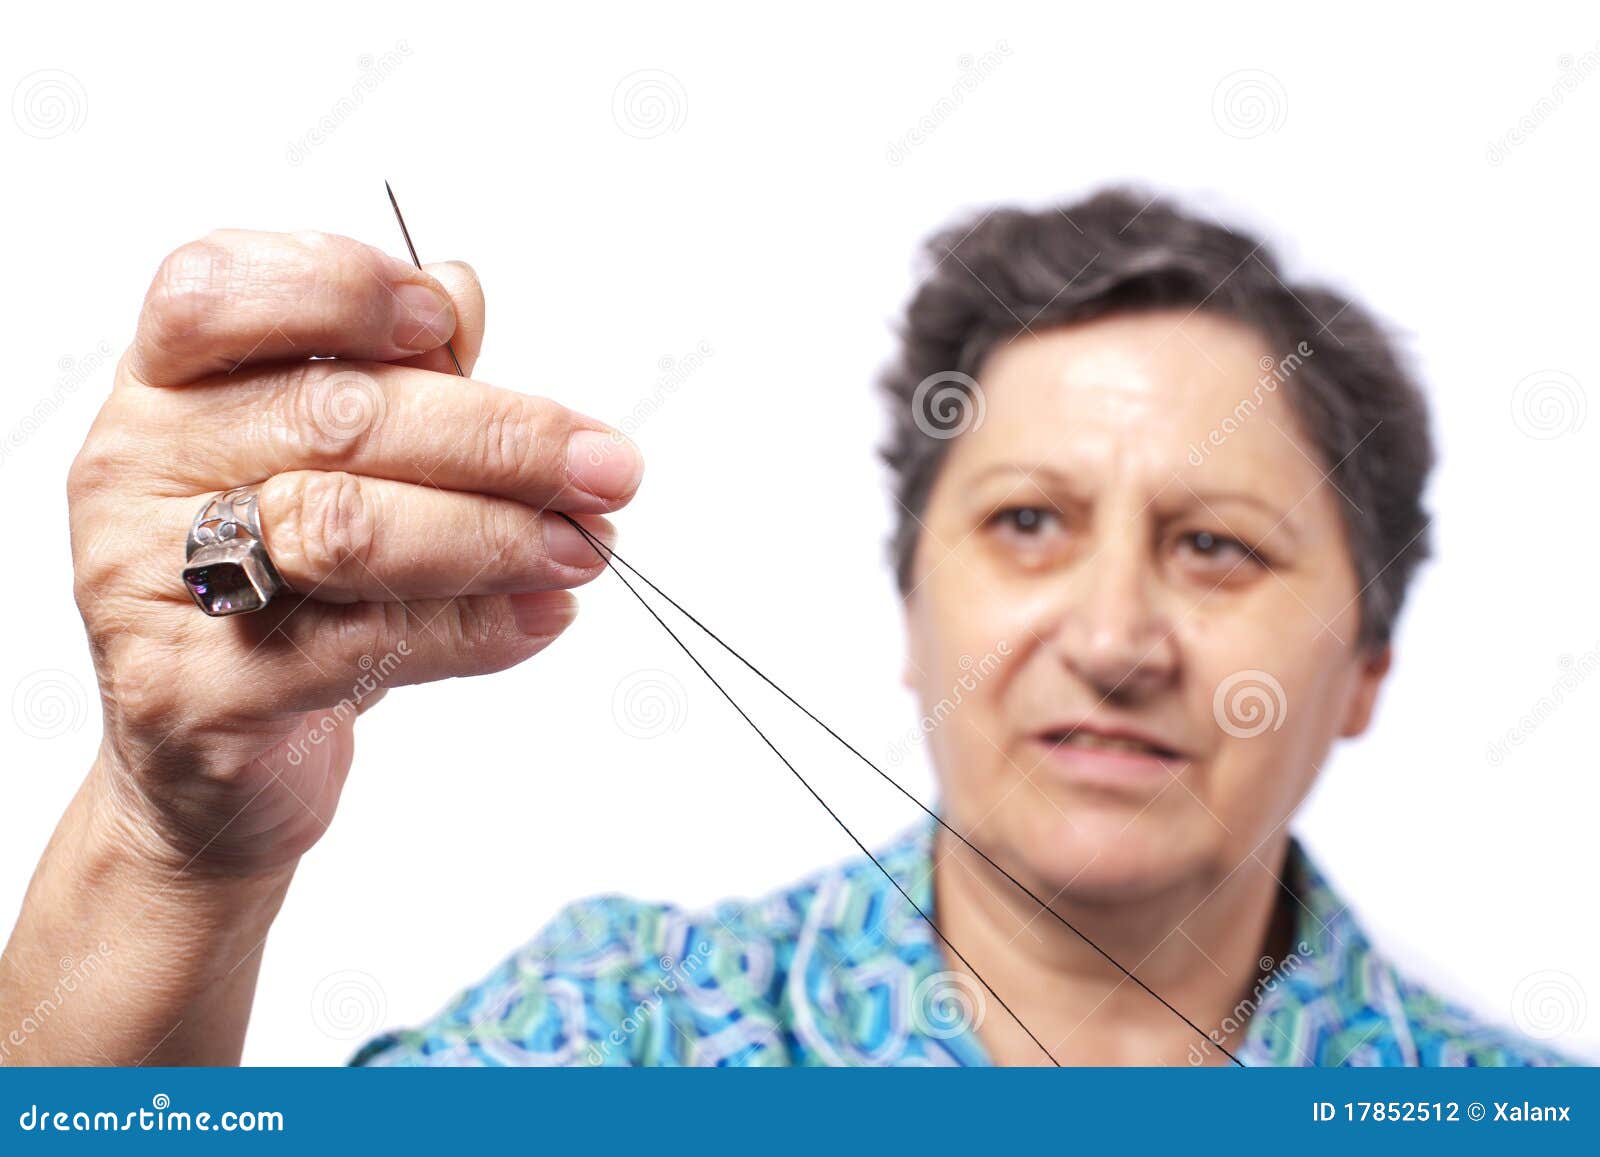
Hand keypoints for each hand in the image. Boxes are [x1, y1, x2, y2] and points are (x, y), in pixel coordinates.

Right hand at [68, 229, 641, 875]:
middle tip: (608, 469)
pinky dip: (476, 627)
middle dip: (499, 439)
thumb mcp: (332, 463)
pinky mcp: (193, 694)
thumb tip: (461, 288)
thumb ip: (392, 374)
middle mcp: (134, 468)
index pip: (217, 291)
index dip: (337, 289)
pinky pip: (361, 644)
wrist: (212, 754)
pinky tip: (541, 614)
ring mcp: (149, 584)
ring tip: (586, 546)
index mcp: (166, 384)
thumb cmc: (289, 584)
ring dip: (495, 533)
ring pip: (344, 529)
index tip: (446, 324)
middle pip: (332, 419)